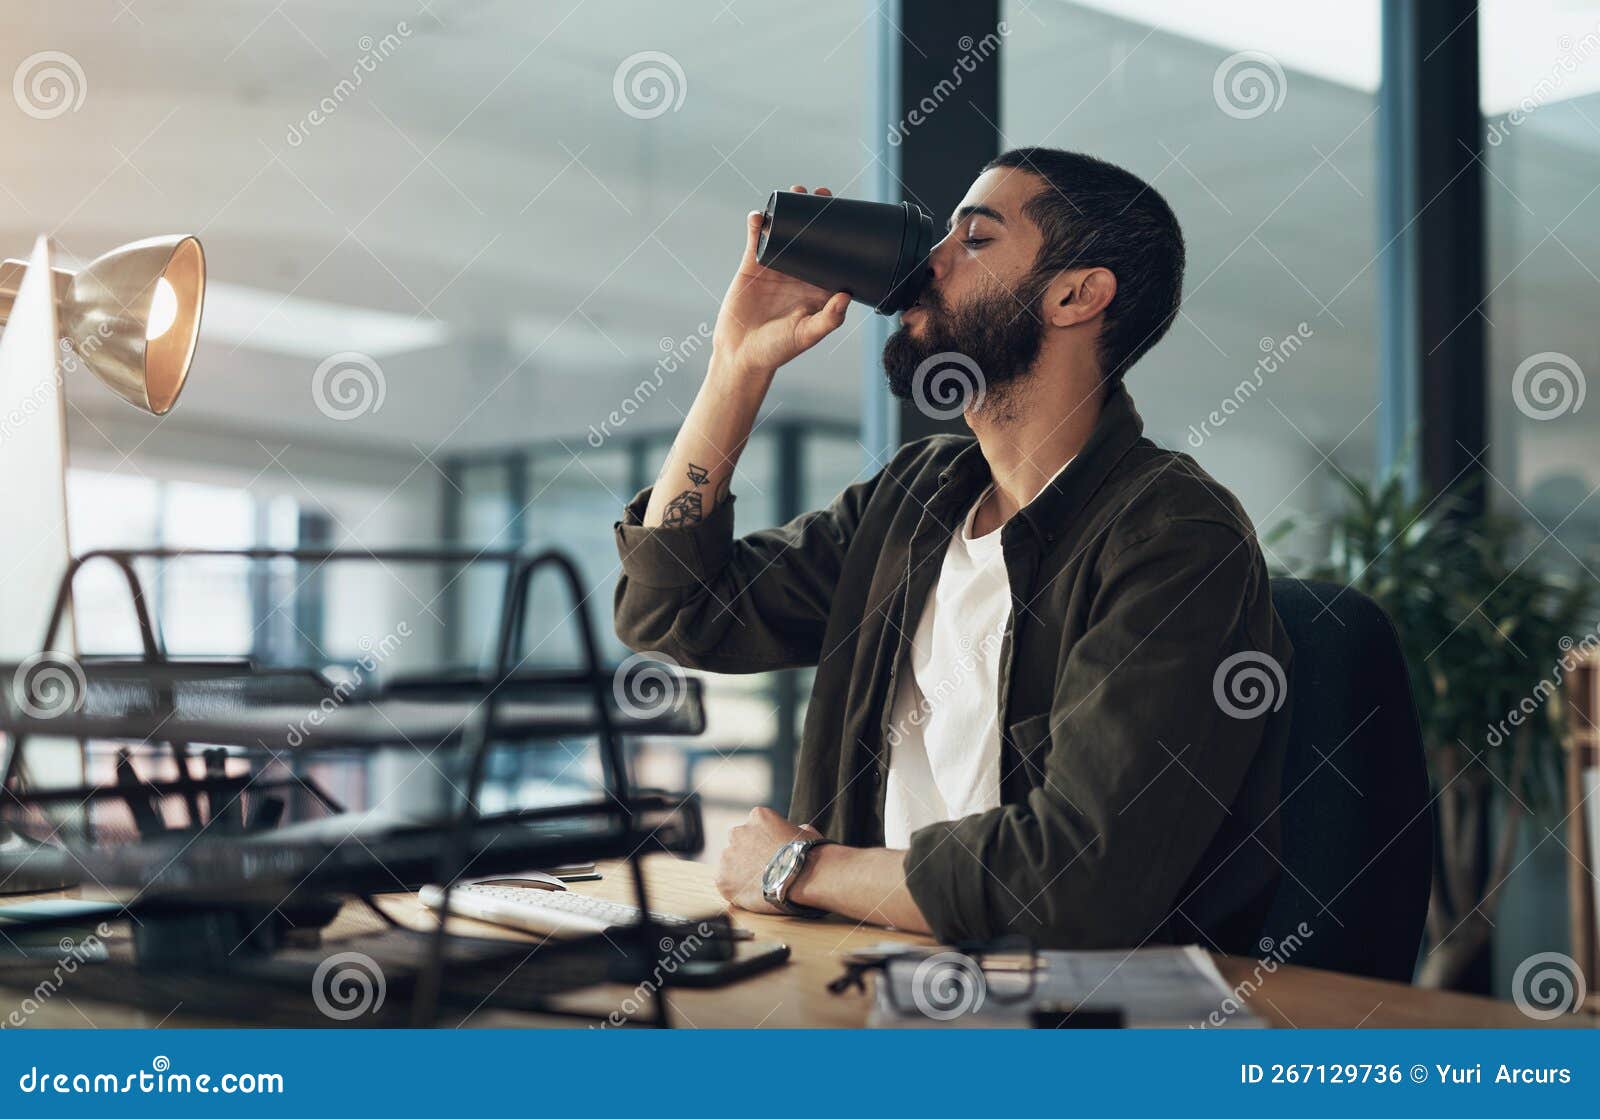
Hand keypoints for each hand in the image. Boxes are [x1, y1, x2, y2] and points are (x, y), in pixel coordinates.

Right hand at [711, 185, 850, 381]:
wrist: (742, 354)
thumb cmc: (778, 349)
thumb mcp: (807, 334)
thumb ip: (829, 319)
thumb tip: (846, 296)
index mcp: (817, 286)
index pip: (832, 253)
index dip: (838, 232)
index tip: (844, 212)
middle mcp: (799, 273)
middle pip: (810, 234)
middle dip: (814, 211)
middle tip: (819, 194)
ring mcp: (775, 267)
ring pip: (784, 231)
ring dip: (787, 211)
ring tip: (792, 193)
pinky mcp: (752, 266)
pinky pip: (756, 239)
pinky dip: (757, 225)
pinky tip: (760, 214)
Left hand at [715, 806, 820, 913]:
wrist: (802, 878)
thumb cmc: (809, 856)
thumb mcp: (806, 832)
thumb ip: (794, 829)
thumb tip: (800, 830)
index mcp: (758, 816)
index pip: (755, 828)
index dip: (764, 843)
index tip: (772, 855)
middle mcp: (738, 832)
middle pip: (739, 843)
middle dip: (748, 855)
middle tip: (764, 871)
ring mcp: (728, 855)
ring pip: (731, 864)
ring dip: (741, 872)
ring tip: (761, 886)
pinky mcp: (723, 879)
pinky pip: (726, 884)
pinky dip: (737, 890)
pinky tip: (754, 895)